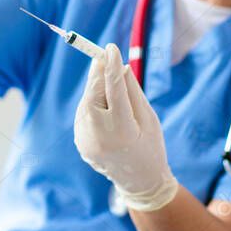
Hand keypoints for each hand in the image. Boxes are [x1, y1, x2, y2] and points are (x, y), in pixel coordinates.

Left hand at [74, 43, 178, 211]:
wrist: (140, 183)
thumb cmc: (151, 146)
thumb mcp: (149, 118)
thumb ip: (132, 91)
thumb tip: (118, 66)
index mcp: (122, 129)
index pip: (114, 89)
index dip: (111, 66)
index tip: (110, 47)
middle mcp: (99, 135)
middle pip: (94, 93)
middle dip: (98, 73)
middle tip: (103, 55)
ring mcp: (86, 140)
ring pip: (86, 101)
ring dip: (96, 89)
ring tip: (112, 90)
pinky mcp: (79, 141)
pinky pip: (84, 113)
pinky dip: (93, 104)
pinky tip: (105, 109)